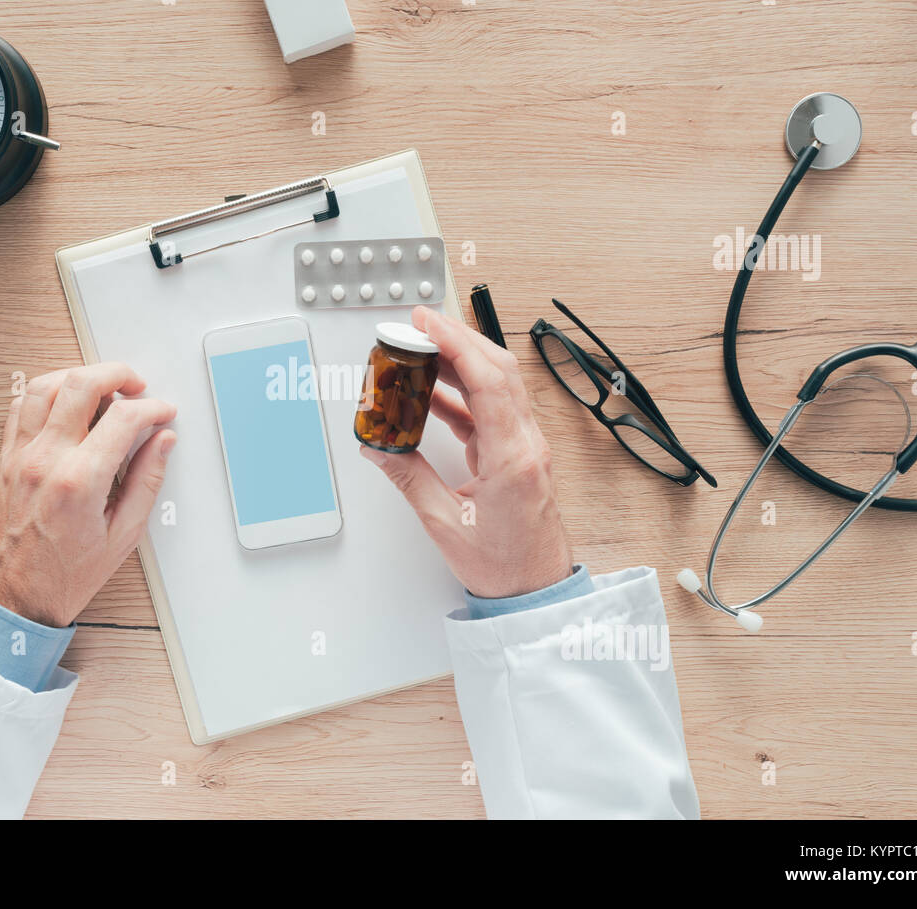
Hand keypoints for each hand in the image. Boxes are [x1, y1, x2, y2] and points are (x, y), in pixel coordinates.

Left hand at [0, 363, 176, 626]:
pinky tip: (66, 404)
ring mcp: (20, 457)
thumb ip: (146, 480)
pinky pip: (21, 407)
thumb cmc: (65, 576)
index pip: (124, 418)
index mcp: (80, 482)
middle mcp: (45, 461)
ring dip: (78, 377)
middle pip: (81, 385)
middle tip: (136, 385)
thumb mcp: (123, 535)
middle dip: (116, 374)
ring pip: (45, 386)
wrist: (14, 599)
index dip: (152, 408)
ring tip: (102, 388)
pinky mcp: (5, 460)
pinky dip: (46, 393)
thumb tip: (162, 442)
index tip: (163, 413)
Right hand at [360, 306, 573, 597]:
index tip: (427, 323)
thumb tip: (380, 446)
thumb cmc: (505, 567)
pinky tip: (435, 391)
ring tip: (422, 349)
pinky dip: (462, 393)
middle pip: (498, 371)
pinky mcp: (518, 455)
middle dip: (459, 338)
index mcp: (513, 458)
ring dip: (461, 361)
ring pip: (497, 386)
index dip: (456, 343)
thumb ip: (409, 478)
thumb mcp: (445, 523)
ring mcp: (526, 447)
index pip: (487, 381)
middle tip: (422, 323)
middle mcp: (526, 445)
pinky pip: (491, 410)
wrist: (536, 592)